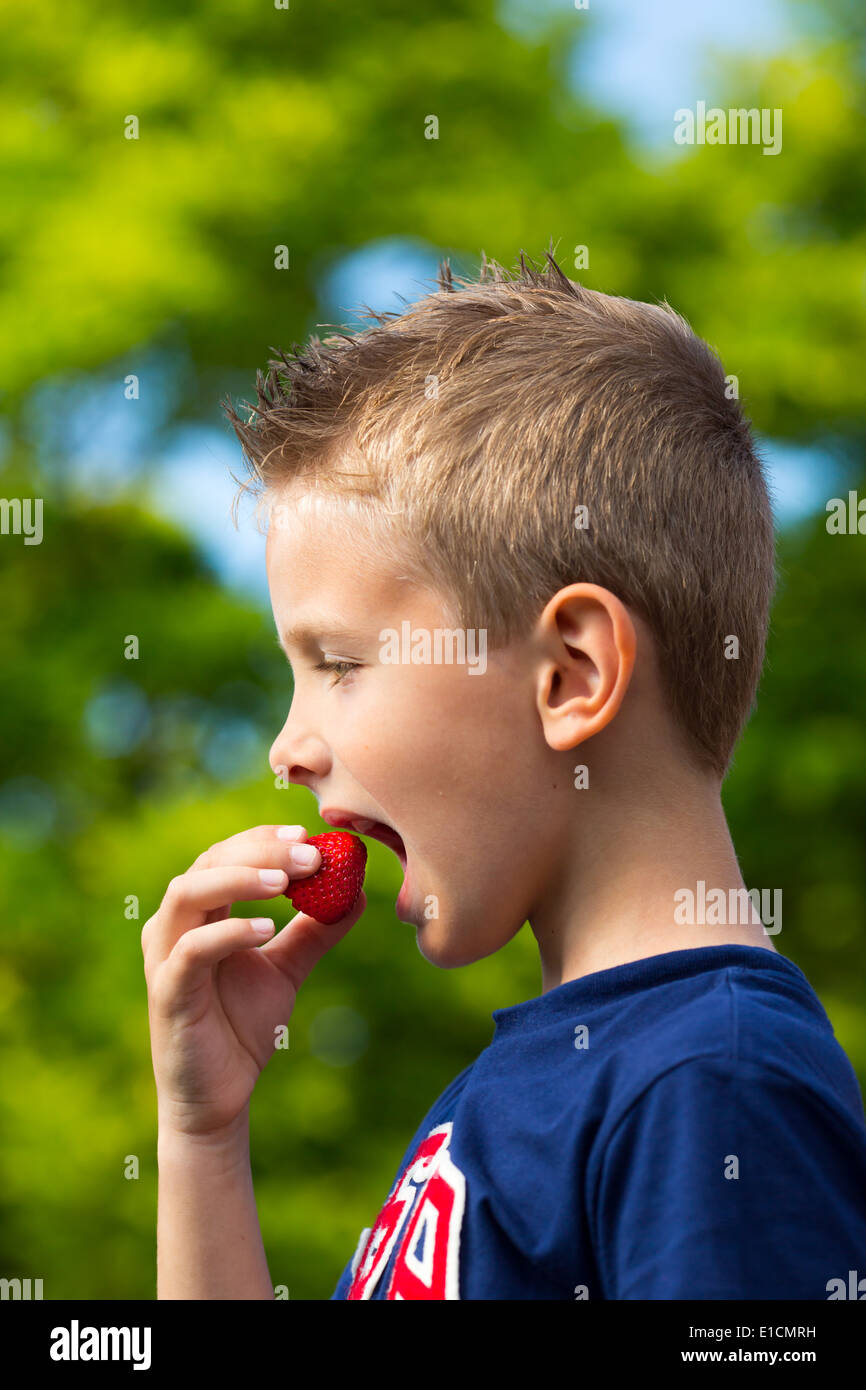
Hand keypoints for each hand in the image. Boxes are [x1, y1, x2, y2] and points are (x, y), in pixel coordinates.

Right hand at [141, 823, 366, 1138]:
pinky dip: (228, 931)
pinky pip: (191, 950)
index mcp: (201, 911)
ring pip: (188, 894)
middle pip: (209, 863)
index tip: (311, 835)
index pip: (227, 854)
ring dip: (239, 878)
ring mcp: (165, 956)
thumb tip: (356, 890)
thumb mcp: (288, 968)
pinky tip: (267, 929)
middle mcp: (176, 924)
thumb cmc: (243, 1025)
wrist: (221, 1096)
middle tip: (310, 853)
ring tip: (286, 881)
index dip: (266, 839)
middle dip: (261, 851)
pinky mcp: (167, 991)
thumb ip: (316, 930)